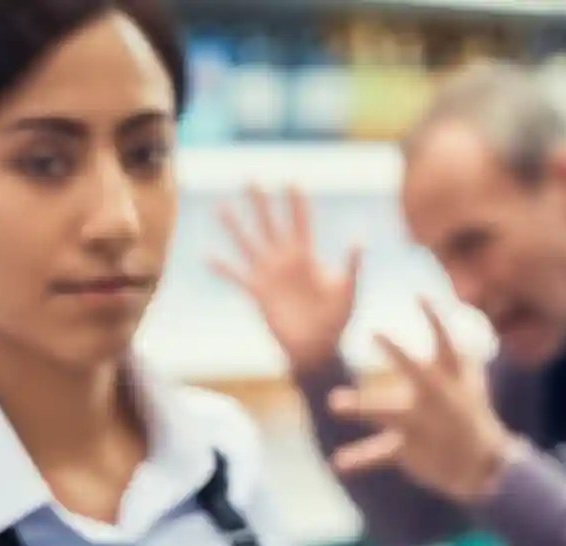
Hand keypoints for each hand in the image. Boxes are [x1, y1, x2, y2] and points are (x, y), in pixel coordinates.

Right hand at [212, 186, 362, 373]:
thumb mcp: (348, 290)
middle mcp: (285, 260)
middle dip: (261, 203)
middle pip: (270, 224)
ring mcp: (269, 275)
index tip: (292, 181)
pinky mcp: (258, 293)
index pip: (300, 222)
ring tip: (221, 207)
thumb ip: (351, 265)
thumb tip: (358, 238)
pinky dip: (222, 268)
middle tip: (251, 179)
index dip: (296, 203)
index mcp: (307, 257)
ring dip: (235, 226)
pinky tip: (207, 256)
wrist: (317, 347)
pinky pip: (237, 276)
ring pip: (248, 244)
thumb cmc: (337, 319)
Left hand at [328, 300, 516, 503]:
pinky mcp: (408, 448)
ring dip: (361, 405)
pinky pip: (379, 454)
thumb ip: (456, 352)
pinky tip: (337, 462)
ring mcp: (421, 423)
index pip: (447, 344)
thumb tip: (447, 314)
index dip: (435, 319)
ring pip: (388, 412)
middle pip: (418, 372)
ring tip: (333, 401)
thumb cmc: (471, 412)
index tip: (420, 296)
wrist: (484, 464)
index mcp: (453, 379)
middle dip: (398, 352)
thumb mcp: (471, 380)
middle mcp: (438, 398)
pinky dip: (358, 459)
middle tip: (375, 332)